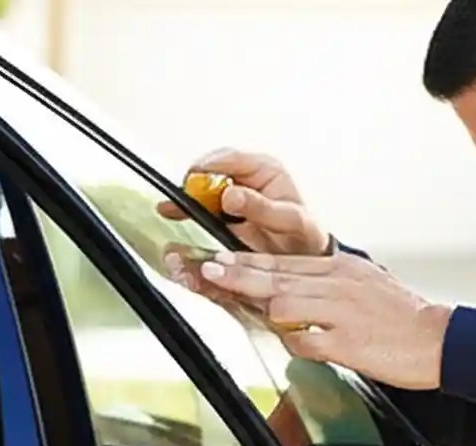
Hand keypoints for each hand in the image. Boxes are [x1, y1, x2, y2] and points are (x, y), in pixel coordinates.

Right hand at [156, 148, 329, 256]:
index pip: (231, 157)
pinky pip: (201, 204)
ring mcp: (234, 192)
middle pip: (211, 170)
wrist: (304, 258)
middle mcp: (248, 176)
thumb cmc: (305, 236)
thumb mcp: (290, 222)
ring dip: (186, 197)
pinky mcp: (224, 209)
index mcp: (267, 169)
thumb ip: (262, 208)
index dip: (209, 165)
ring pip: (202, 186)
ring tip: (171, 208)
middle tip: (182, 198)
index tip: (194, 178)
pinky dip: (186, 209)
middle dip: (193, 183)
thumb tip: (231, 195)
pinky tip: (171, 212)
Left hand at [189, 250, 453, 390]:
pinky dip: (294, 343)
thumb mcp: (366, 284)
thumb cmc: (403, 317)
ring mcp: (340, 313)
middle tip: (205, 268)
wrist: (440, 339)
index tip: (215, 259)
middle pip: (275, 275)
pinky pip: (305, 342)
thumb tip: (289, 291)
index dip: (244, 261)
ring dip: (256, 305)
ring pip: (283, 303)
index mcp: (340, 268)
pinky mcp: (347, 343)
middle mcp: (337, 284)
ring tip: (228, 297)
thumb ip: (327, 285)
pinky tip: (292, 344)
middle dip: (234, 272)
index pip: (282, 261)